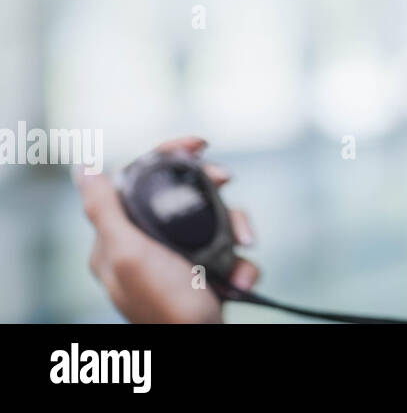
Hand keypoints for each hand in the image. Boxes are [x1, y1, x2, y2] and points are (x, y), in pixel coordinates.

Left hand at [77, 135, 260, 322]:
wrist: (203, 344)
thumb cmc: (165, 306)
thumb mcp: (129, 253)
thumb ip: (104, 210)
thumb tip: (83, 168)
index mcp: (119, 239)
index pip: (139, 180)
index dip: (169, 155)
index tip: (199, 144)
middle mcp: (146, 246)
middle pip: (183, 195)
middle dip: (212, 189)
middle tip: (227, 180)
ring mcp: (177, 259)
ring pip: (212, 219)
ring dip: (234, 229)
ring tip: (242, 245)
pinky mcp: (204, 272)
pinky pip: (228, 249)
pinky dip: (241, 261)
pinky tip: (241, 276)